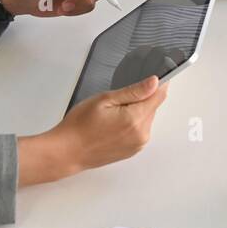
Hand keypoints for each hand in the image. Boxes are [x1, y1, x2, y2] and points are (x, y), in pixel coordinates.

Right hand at [17, 76, 168, 185]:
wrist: (67, 151)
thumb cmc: (80, 125)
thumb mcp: (105, 99)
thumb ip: (133, 91)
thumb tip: (154, 82)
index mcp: (135, 119)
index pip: (159, 96)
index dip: (158, 83)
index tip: (152, 76)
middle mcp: (141, 134)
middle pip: (153, 107)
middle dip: (142, 98)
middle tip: (117, 98)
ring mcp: (138, 145)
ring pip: (146, 118)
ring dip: (136, 111)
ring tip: (112, 114)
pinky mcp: (133, 151)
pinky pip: (140, 130)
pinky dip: (132, 123)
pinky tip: (113, 124)